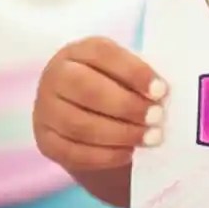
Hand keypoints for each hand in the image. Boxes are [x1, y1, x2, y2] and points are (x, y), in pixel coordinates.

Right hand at [33, 36, 167, 170]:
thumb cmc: (114, 87)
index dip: (133, 72)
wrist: (86, 115)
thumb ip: (139, 79)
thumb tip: (163, 96)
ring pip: (79, 125)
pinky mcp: (45, 141)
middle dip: (126, 106)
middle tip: (157, 118)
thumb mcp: (123, 73)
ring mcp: (45, 109)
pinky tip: (128, 153)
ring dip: (119, 134)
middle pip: (87, 89)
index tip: (161, 91)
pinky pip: (73, 152)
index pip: (102, 54)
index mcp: (77, 52)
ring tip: (149, 138)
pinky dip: (104, 155)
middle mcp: (55, 76)